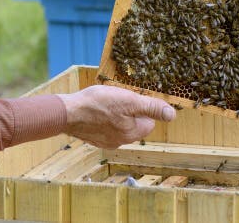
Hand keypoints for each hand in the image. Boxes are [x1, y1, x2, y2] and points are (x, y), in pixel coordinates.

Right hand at [58, 85, 175, 147]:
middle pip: (134, 124)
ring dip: (116, 113)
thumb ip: (151, 107)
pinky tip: (95, 109)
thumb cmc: (98, 104)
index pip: (149, 122)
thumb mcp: (129, 100)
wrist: (67, 113)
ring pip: (119, 125)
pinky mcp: (93, 138)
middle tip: (117, 97)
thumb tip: (172, 114)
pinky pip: (105, 127)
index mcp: (132, 133)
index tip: (132, 98)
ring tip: (105, 102)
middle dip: (129, 110)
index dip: (143, 108)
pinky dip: (103, 118)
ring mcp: (105, 141)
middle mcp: (120, 141)